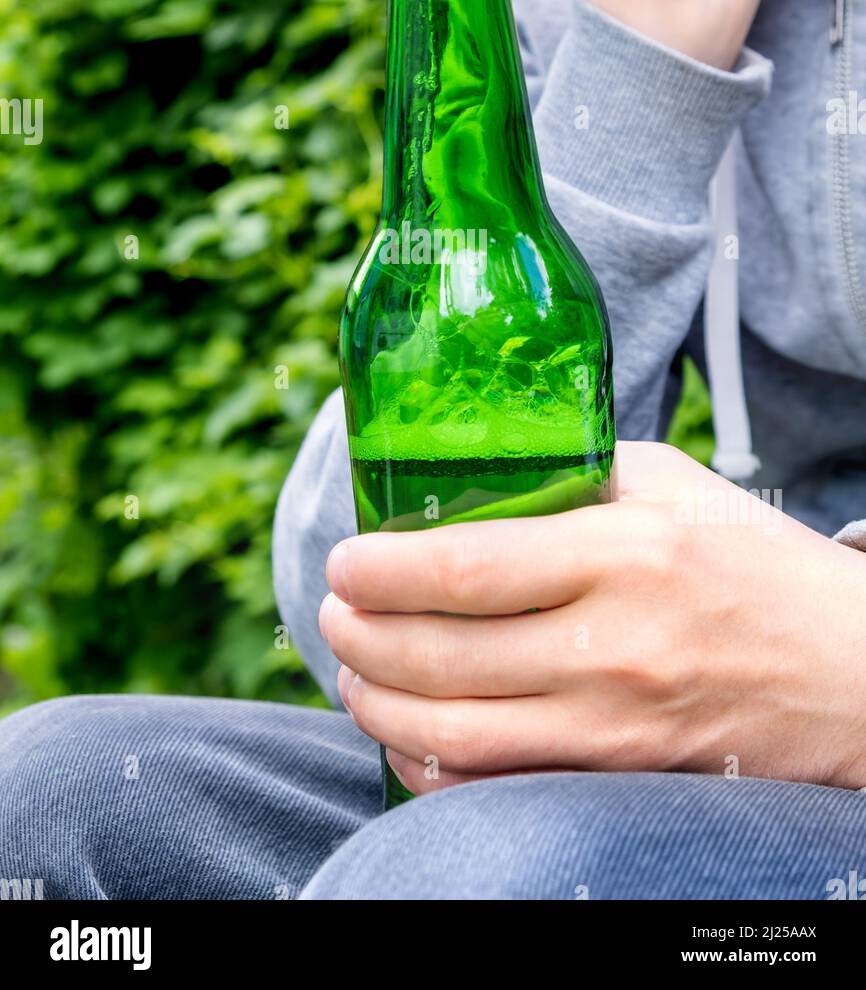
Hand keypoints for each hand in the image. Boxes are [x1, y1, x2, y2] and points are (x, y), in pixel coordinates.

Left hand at [319, 442, 865, 795]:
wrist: (846, 668)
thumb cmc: (751, 562)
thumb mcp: (670, 485)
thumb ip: (572, 476)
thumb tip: (470, 478)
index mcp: (626, 551)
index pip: (467, 565)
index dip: (381, 570)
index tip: (344, 562)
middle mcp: (615, 643)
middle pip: (442, 654)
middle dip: (358, 636)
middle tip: (332, 613)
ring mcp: (616, 723)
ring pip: (455, 733)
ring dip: (377, 703)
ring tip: (353, 671)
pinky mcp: (620, 774)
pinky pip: (496, 785)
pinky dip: (428, 764)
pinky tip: (407, 730)